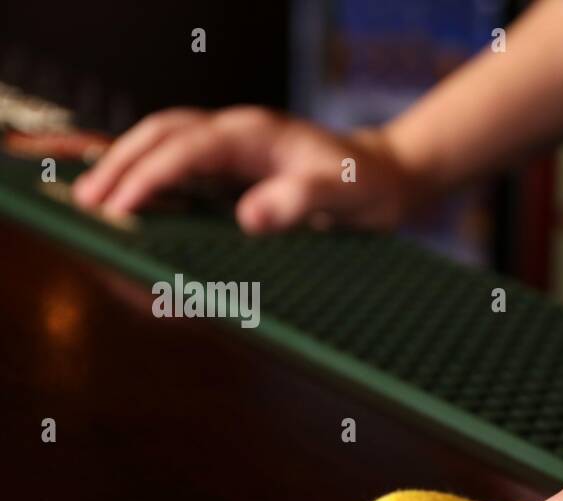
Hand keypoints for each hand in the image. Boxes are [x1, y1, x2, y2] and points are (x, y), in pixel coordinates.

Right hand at [71, 106, 419, 232]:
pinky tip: (136, 212)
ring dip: (129, 171)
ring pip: (165, 148)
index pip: (187, 148)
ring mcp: (233, 151)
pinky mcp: (235, 171)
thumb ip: (300, 202)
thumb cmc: (367, 186)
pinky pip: (183, 171)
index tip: (120, 206)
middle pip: (161, 136)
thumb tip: (249, 218)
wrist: (388, 179)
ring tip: (95, 206)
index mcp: (255, 134)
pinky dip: (153, 186)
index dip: (149, 176)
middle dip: (121, 166)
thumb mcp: (343, 195)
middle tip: (87, 204)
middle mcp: (236, 135)